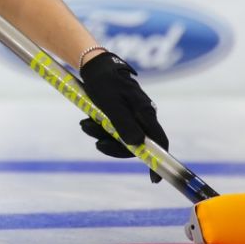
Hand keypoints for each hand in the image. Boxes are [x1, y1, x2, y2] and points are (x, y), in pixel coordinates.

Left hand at [78, 52, 168, 182]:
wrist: (93, 64)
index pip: (159, 142)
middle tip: (96, 143)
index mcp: (145, 113)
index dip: (158, 161)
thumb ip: (124, 124)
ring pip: (120, 135)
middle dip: (113, 145)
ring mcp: (131, 114)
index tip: (154, 179)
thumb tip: (137, 146)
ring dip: (101, 134)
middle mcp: (142, 115)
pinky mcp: (120, 112)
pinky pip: (112, 127)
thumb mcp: (112, 104)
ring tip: (85, 123)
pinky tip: (87, 119)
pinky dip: (99, 126)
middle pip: (135, 142)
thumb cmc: (104, 82)